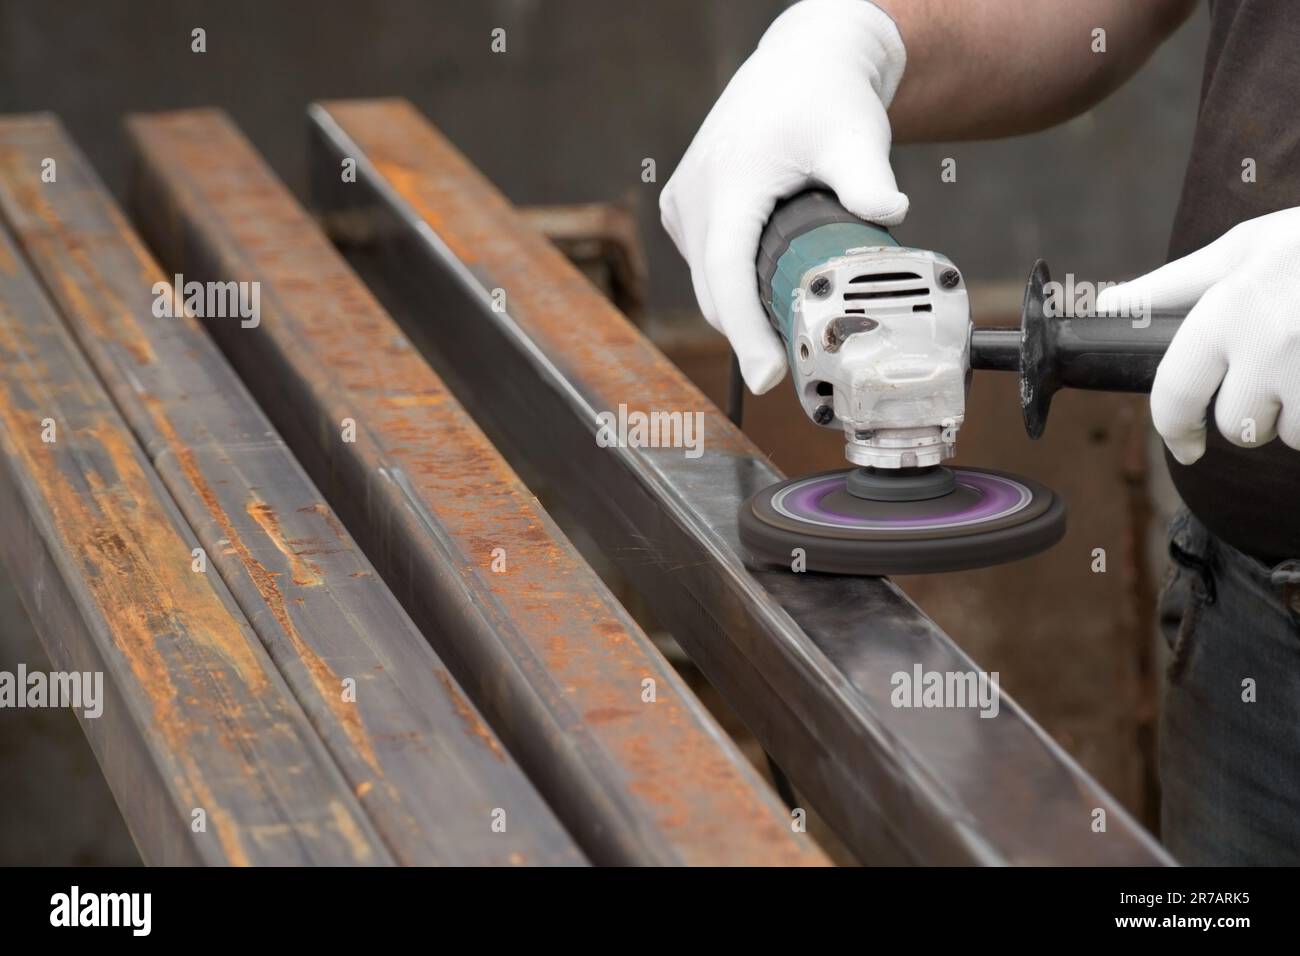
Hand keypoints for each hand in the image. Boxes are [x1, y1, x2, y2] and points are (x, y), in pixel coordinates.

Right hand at [659, 0, 908, 393]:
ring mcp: (683, 203)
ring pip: (707, 284)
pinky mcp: (683, 208)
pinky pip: (705, 267)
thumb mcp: (855, 134)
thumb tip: (890, 214)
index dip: (746, 332)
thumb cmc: (827, 96)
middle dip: (752, 333)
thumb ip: (868, 178)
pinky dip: (731, 289)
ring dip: (740, 312)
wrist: (800, 64)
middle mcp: (693, 196)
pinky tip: (767, 292)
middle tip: (798, 364)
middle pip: (716, 291)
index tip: (768, 377)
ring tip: (788, 328)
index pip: (728, 275)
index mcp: (729, 183)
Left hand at [1097, 208, 1299, 463]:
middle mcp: (1273, 345)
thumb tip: (1105, 308)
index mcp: (1229, 310)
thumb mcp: (1245, 248)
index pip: (1176, 397)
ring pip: (1293, 435)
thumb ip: (1171, 288)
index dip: (1174, 430)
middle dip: (1256, 412)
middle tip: (1281, 370)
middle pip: (1240, 427)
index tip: (1185, 444)